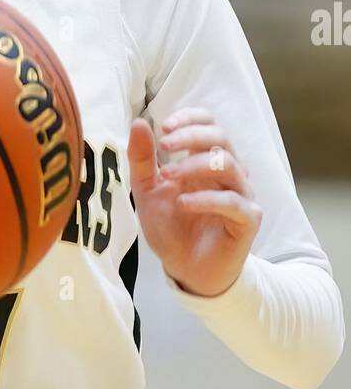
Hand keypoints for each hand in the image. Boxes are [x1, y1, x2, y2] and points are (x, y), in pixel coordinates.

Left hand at [128, 107, 261, 297]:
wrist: (186, 270)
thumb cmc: (172, 228)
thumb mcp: (147, 191)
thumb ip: (143, 160)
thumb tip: (140, 123)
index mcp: (207, 160)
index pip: (210, 124)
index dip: (191, 119)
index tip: (165, 126)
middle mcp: (229, 173)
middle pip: (221, 138)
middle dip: (191, 136)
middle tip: (165, 145)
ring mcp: (241, 194)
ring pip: (228, 164)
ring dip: (194, 165)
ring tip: (167, 176)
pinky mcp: (248, 219)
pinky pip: (233, 201)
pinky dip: (206, 199)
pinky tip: (183, 204)